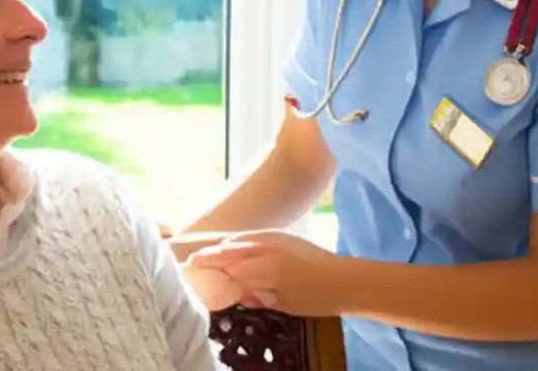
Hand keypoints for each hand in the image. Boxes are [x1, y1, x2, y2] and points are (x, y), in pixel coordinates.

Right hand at [187, 230, 348, 316]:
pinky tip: (233, 248)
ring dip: (222, 246)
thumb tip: (237, 292)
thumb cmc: (317, 297)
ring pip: (238, 239)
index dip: (207, 268)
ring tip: (208, 255)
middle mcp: (265, 247)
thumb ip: (256, 295)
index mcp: (265, 266)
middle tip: (192, 263)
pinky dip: (237, 242)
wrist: (346, 279)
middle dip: (209, 255)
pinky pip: (250, 236)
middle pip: (228, 248)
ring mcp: (273, 237)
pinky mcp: (280, 235)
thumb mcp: (284, 303)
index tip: (190, 271)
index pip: (227, 266)